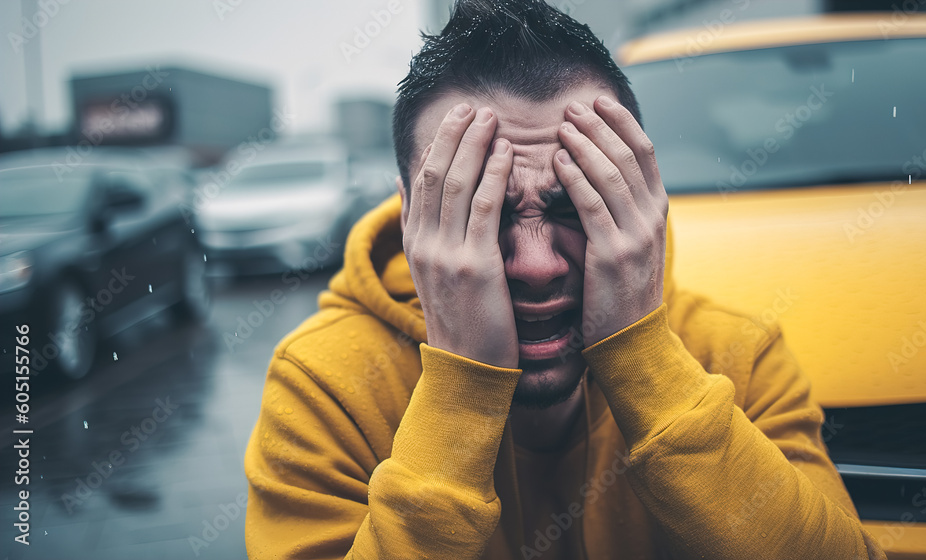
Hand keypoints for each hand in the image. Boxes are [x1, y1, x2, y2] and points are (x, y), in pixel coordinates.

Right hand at [402, 104, 518, 368]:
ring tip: (490, 119)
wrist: (468, 372)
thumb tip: (408, 188)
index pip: (418, 181)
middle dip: (453, 136)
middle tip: (473, 107)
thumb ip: (424, 230)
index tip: (454, 118)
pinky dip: (493, 176)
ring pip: (455, 184)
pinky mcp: (474, 266)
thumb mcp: (433, 274)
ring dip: (473, 146)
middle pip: (433, 174)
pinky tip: (506, 155)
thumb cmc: (462, 323)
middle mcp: (423, 245)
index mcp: (415, 245)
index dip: (435, 145)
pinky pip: (482, 209)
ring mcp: (445, 254)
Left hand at [553, 96, 668, 346]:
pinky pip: (593, 207)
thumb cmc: (620, 295)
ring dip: (586, 145)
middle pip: (628, 156)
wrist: (632, 343)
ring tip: (563, 126)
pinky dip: (577, 180)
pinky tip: (559, 162)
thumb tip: (595, 178)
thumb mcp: (630, 246)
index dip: (622, 122)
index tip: (600, 101)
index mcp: (656, 212)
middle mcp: (651, 219)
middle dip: (600, 126)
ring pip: (612, 175)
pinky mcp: (613, 255)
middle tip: (574, 106)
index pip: (645, 153)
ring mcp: (635, 236)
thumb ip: (619, 213)